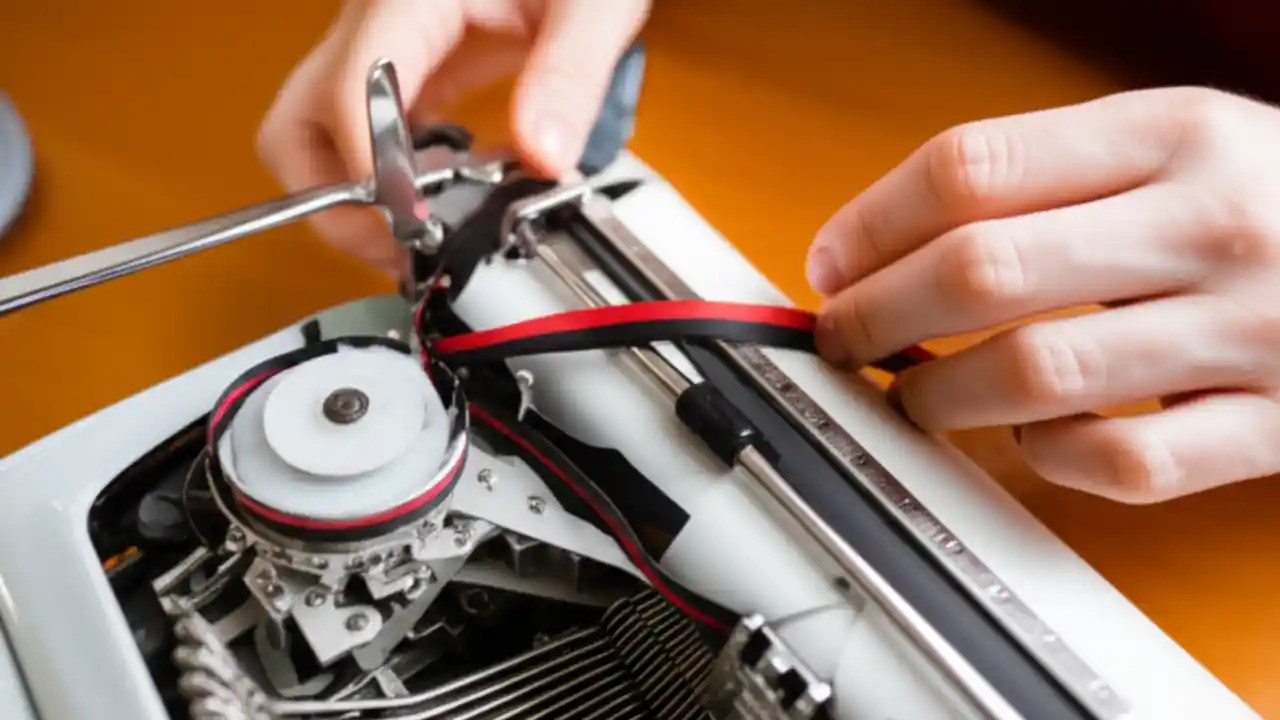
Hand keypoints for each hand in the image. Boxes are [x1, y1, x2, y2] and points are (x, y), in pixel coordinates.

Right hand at [257, 0, 649, 274]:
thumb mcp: (593, 5)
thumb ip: (571, 76)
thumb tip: (543, 157)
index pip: (352, 94)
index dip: (376, 172)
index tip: (420, 222)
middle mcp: (373, 24)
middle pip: (299, 126)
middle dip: (336, 200)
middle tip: (405, 240)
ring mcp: (381, 49)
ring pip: (321, 138)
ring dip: (360, 198)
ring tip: (432, 228)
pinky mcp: (406, 71)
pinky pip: (369, 137)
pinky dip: (395, 180)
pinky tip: (453, 194)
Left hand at [807, 87, 1279, 503]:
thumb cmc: (1276, 199)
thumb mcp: (1176, 142)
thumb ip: (1046, 178)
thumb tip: (883, 241)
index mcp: (1172, 133)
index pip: (973, 167)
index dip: (873, 223)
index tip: (832, 262)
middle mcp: (1208, 222)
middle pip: (983, 269)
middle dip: (877, 313)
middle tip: (840, 337)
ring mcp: (1247, 328)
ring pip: (1038, 374)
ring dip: (939, 393)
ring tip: (913, 393)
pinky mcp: (1274, 425)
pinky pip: (1126, 461)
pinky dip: (1051, 457)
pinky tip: (1033, 438)